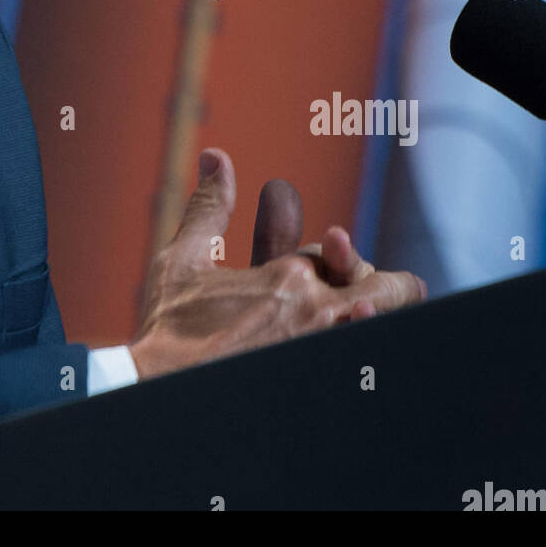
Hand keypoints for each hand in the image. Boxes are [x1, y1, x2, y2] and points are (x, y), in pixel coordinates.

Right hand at [128, 148, 426, 379]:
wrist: (159, 389)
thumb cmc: (169, 330)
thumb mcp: (183, 260)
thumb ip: (208, 207)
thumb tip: (216, 157)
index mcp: (287, 277)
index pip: (332, 258)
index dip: (331, 256)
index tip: (327, 256)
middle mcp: (315, 313)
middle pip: (385, 290)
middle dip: (385, 285)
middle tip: (382, 290)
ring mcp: (322, 349)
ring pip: (386, 322)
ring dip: (385, 315)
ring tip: (371, 314)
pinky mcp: (321, 378)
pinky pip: (369, 357)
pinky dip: (371, 346)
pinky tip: (367, 348)